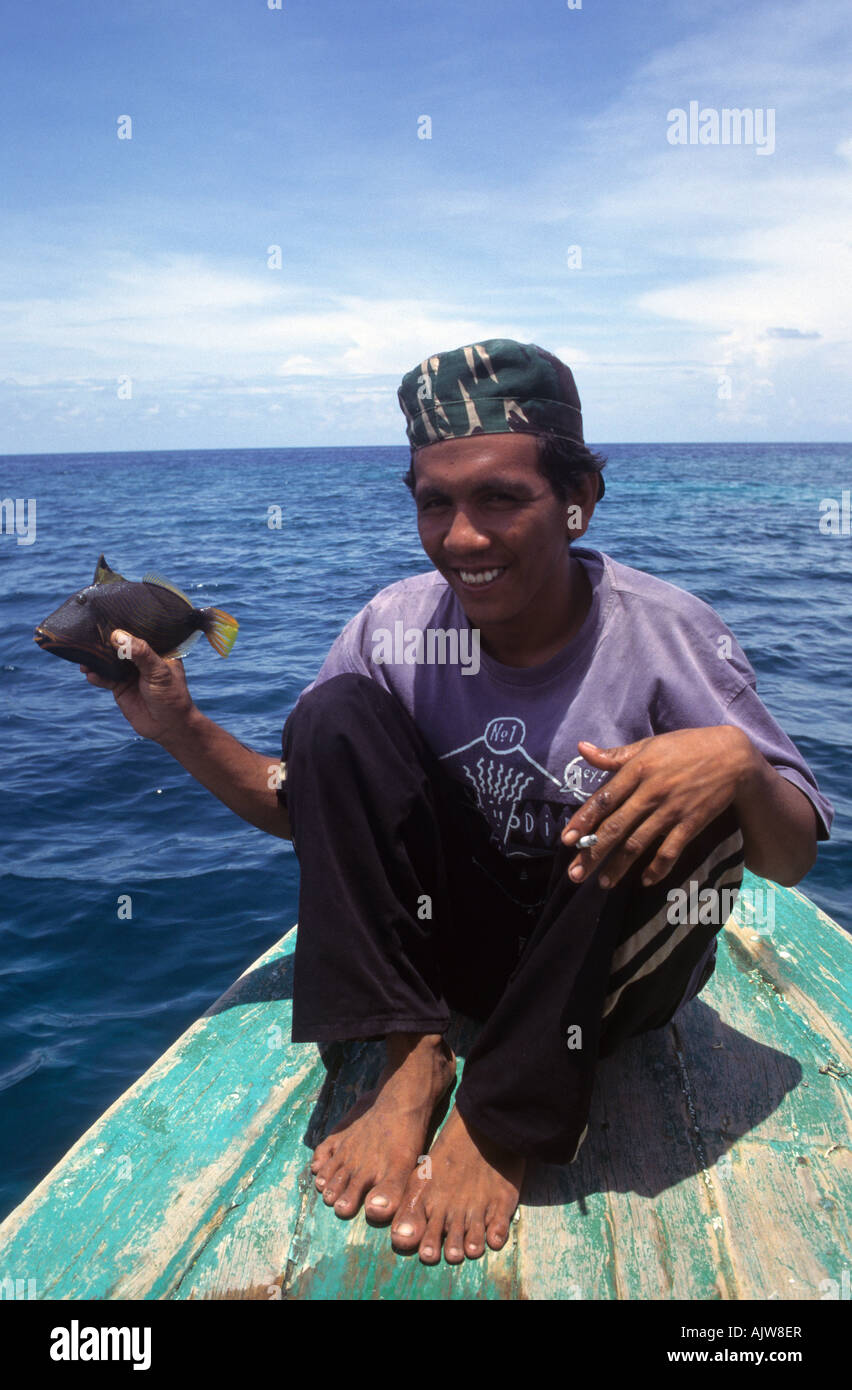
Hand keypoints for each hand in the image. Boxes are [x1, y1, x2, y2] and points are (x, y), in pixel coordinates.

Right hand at [80, 629, 194, 744]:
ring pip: (109, 661)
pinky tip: (89, 675)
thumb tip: (118, 636)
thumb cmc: (171, 696)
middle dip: (104, 642)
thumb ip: (140, 653)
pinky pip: (104, 678)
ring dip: (96, 660)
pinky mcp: (120, 687)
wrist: (168, 727)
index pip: (138, 632)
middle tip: (88, 637)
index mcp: (157, 649)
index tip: (104, 618)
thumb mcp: (158, 672)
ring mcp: (129, 672)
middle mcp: (141, 658)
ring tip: (84, 659)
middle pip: (120, 645)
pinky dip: (96, 676)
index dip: (123, 626)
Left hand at [560, 727, 755, 888]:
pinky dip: (657, 868)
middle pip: (616, 827)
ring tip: (603, 883)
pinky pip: (670, 851)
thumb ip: (614, 755)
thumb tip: (581, 749)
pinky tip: (645, 881)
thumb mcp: (648, 745)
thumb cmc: (685, 747)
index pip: (603, 800)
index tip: (566, 840)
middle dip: (593, 852)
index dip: (583, 821)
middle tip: (575, 873)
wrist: (732, 756)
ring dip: (619, 866)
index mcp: (637, 770)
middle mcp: (651, 792)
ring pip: (638, 843)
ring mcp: (671, 810)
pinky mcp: (691, 823)